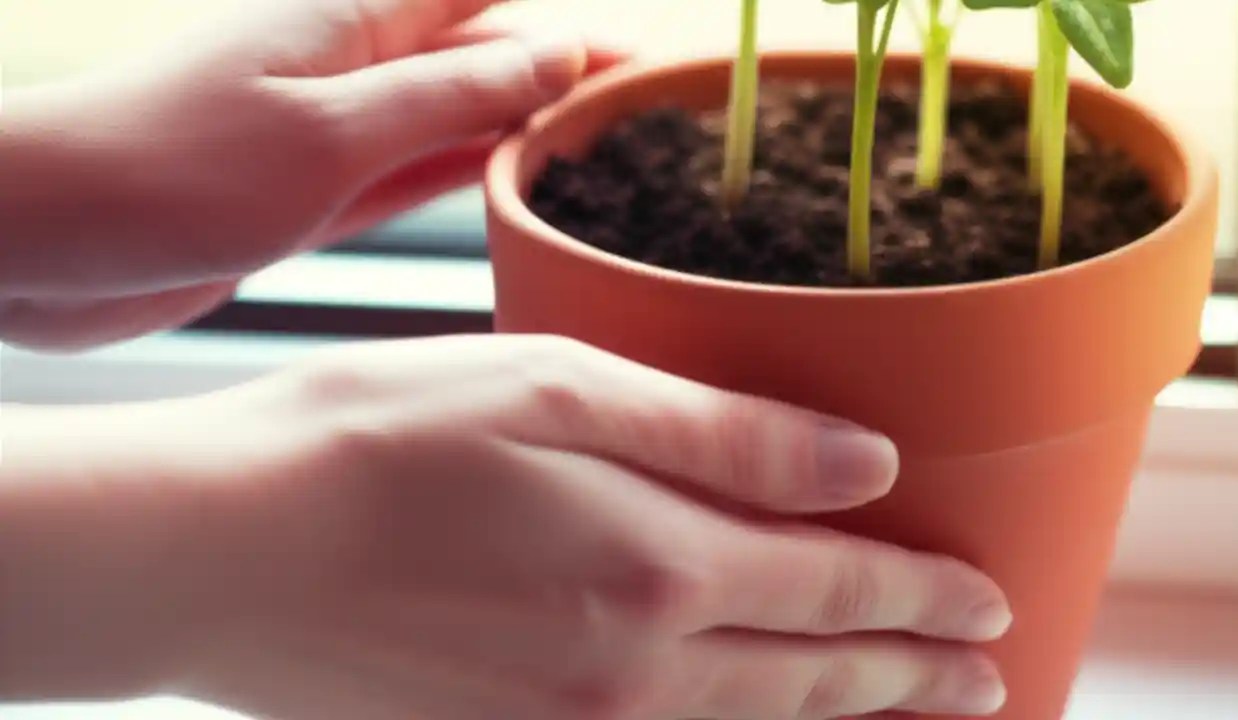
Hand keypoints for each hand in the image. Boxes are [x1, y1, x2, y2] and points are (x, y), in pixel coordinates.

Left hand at [0, 0, 621, 349]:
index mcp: (357, 16)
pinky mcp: (324, 189)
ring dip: (536, 123)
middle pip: (492, 50)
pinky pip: (423, 170)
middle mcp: (358, 62)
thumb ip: (451, 94)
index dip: (574, 14)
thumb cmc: (169, 170)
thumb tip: (559, 52)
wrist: (49, 242)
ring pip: (465, 113)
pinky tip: (529, 183)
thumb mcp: (333, 131)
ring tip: (621, 141)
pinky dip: (478, 174)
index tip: (653, 42)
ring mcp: (343, 127)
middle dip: (575, 66)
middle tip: (663, 101)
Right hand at [1, 336, 1010, 716]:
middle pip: (811, 674)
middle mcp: (632, 664)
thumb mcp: (558, 388)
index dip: (923, 594)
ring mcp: (570, 719)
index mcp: (656, 562)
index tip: (989, 599)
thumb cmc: (375, 439)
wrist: (216, 548)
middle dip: (911, 673)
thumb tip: (863, 465)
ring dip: (844, 719)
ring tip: (913, 711)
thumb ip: (721, 434)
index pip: (835, 587)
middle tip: (987, 675)